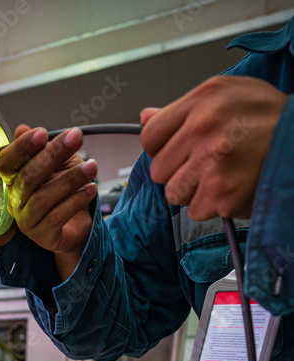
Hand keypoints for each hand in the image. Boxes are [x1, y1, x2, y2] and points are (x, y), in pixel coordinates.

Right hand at [0, 125, 97, 278]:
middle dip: (53, 154)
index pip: (6, 163)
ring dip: (70, 179)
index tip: (42, 132)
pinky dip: (76, 201)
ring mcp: (27, 221)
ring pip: (43, 197)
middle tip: (77, 138)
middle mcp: (15, 201)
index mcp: (14, 180)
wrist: (78, 225)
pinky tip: (91, 189)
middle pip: (27, 177)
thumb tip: (23, 128)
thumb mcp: (57, 164)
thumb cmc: (65, 191)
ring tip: (92, 166)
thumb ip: (43, 148)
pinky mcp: (43, 236)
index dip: (21, 147)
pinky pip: (57, 216)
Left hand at [141, 75, 287, 219]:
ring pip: (174, 193)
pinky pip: (196, 210)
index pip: (150, 135)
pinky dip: (212, 206)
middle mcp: (203, 129)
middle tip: (205, 164)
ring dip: (193, 191)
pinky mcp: (222, 193)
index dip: (160, 148)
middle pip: (158, 169)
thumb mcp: (229, 94)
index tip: (176, 151)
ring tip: (219, 176)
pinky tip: (231, 188)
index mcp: (202, 101)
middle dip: (177, 172)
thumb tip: (146, 117)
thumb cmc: (268, 118)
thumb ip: (185, 108)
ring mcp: (212, 163)